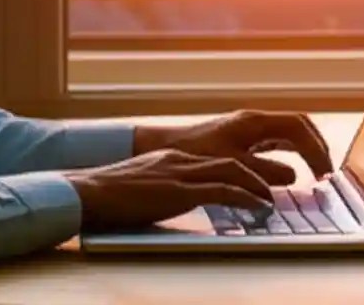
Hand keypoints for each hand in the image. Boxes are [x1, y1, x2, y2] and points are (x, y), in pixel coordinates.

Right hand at [64, 148, 273, 231]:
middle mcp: (181, 160)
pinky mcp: (176, 192)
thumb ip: (167, 186)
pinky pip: (220, 191)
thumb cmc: (110, 195)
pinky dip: (244, 197)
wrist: (86, 192)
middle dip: (259, 172)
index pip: (217, 158)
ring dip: (257, 185)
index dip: (243, 168)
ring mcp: (179, 174)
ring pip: (232, 171)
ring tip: (271, 199)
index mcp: (174, 158)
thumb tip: (181, 197)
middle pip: (232, 160)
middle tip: (278, 185)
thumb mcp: (146, 185)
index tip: (259, 179)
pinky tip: (258, 206)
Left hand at [132, 110, 334, 185]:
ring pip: (289, 132)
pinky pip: (277, 140)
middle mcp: (255, 120)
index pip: (298, 127)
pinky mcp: (243, 137)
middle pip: (299, 125)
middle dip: (316, 146)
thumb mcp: (231, 165)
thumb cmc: (194, 154)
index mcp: (255, 121)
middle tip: (326, 171)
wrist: (165, 148)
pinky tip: (292, 170)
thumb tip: (294, 176)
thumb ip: (263, 172)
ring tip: (316, 172)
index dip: (315, 148)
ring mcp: (250, 127)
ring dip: (305, 149)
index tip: (323, 171)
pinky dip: (290, 152)